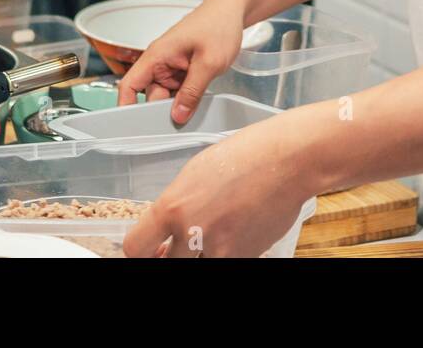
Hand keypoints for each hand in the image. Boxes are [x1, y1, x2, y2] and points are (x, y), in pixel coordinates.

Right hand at [116, 0, 247, 123]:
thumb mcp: (208, 62)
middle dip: (162, 111)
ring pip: (167, 96)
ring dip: (178, 104)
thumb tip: (177, 116)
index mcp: (157, 56)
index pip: (129, 85)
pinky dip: (187, 98)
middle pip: (150, 96)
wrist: (233, 10)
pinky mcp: (184, 69)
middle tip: (180, 125)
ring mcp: (172, 66)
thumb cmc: (219, 25)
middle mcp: (160, 62)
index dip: (125, 107)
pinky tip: (199, 101)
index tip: (132, 128)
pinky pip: (179, 90)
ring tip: (196, 109)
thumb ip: (192, 92)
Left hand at [122, 118, 309, 257]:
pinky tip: (233, 236)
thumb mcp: (195, 173)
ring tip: (209, 238)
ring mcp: (219, 248)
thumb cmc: (244, 156)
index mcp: (173, 205)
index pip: (136, 247)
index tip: (147, 251)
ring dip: (197, 257)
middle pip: (165, 264)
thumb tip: (167, 230)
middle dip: (170, 256)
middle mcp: (191, 231)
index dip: (139, 253)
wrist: (287, 161)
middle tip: (178, 248)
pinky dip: (224, 255)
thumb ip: (177, 204)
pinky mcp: (244, 256)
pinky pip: (224, 263)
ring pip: (195, 266)